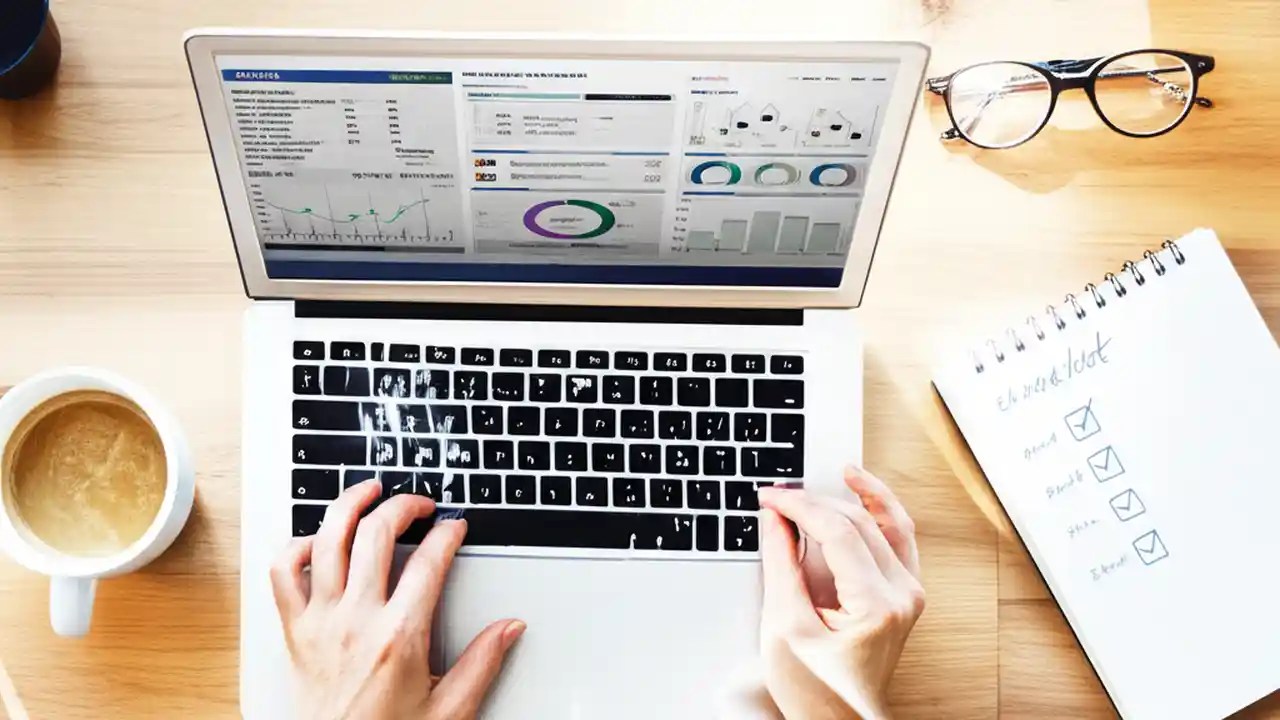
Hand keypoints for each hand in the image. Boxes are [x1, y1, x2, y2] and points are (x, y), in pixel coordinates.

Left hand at [270, 480, 525, 719]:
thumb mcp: (449, 711)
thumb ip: (483, 663)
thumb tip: (510, 628)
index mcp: (399, 637)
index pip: (428, 562)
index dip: (448, 534)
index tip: (456, 527)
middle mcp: (356, 621)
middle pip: (376, 534)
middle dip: (403, 505)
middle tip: (420, 504)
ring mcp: (320, 622)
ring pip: (327, 540)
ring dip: (349, 505)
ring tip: (368, 491)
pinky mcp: (294, 632)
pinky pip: (282, 574)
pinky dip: (297, 546)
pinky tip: (318, 540)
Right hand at [757, 467, 923, 719]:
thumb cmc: (815, 689)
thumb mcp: (785, 625)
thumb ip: (781, 564)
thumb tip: (776, 519)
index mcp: (877, 606)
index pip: (840, 532)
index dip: (801, 507)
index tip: (772, 497)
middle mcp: (903, 596)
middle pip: (861, 524)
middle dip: (818, 503)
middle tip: (780, 495)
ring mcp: (909, 594)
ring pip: (889, 525)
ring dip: (861, 497)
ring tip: (839, 472)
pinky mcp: (904, 593)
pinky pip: (899, 540)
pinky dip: (882, 513)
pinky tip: (862, 493)